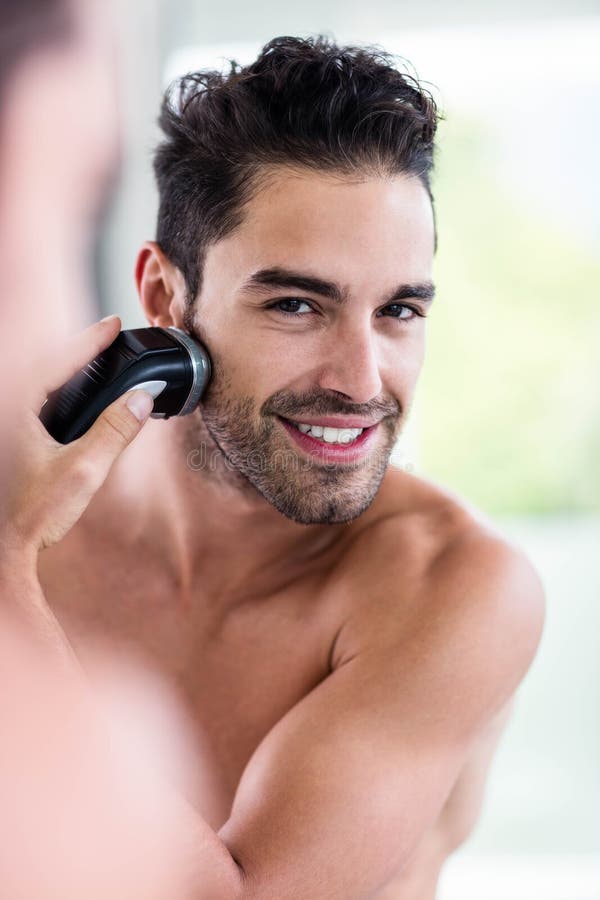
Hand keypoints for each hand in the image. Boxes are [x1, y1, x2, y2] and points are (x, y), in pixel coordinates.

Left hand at [2, 315, 153, 555]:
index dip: (90, 340)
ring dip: (68, 371)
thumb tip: (142, 399)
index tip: (114, 325)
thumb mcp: (84, 470)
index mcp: (15, 406)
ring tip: (97, 362)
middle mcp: (8, 408)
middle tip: (109, 339)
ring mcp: (8, 423)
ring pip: (38, 383)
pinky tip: (74, 399)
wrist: (4, 547)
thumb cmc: (32, 514)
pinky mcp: (10, 439)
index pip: (58, 360)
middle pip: (46, 365)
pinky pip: (34, 402)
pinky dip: (57, 392)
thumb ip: (115, 430)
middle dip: (79, 350)